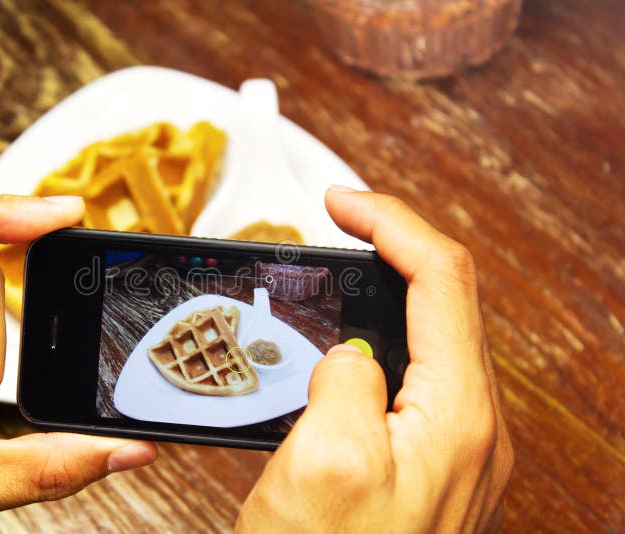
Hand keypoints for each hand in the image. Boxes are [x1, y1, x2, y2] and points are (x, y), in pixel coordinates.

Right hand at [237, 188, 513, 532]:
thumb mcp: (323, 462)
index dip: (391, 223)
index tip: (340, 201)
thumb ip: (347, 378)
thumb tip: (354, 354)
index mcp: (456, 415)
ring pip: (433, 336)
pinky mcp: (430, 464)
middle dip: (393, 246)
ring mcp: (456, 448)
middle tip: (342, 224)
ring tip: (344, 267)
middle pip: (447, 300)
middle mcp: (473, 428)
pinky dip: (383, 338)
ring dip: (389, 290)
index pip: (440, 278)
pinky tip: (350, 339)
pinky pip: (417, 377)